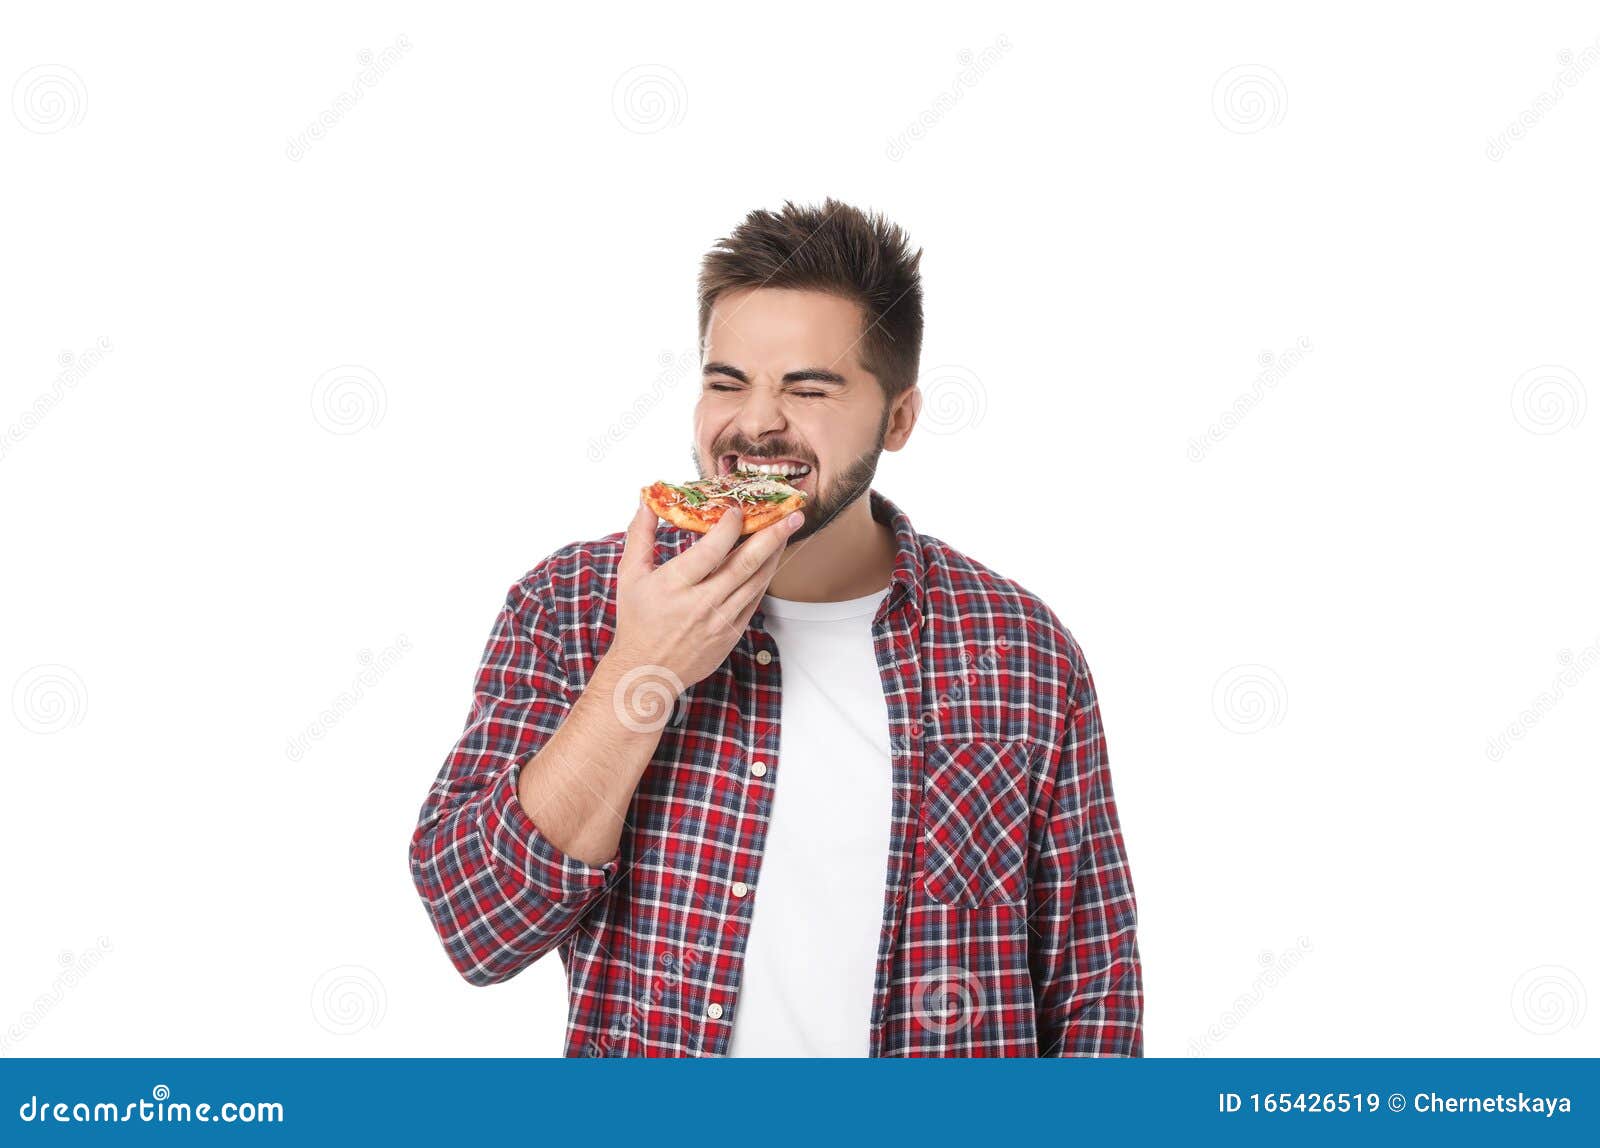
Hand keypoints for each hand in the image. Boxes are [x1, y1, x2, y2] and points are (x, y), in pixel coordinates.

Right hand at [607, 497, 802, 687]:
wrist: (647, 671)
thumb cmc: (637, 621)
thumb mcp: (630, 576)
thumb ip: (640, 536)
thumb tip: (647, 502)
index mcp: (674, 586)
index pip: (710, 550)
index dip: (729, 526)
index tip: (739, 508)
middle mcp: (702, 604)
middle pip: (745, 564)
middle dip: (772, 535)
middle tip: (791, 514)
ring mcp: (721, 621)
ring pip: (756, 581)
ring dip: (775, 553)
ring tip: (787, 529)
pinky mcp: (732, 634)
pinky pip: (755, 600)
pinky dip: (765, 577)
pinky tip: (772, 559)